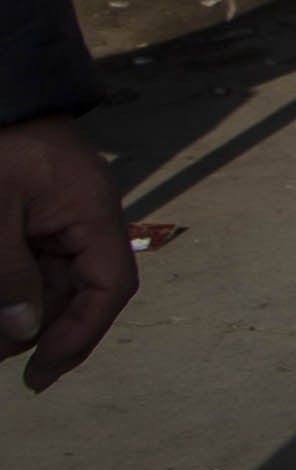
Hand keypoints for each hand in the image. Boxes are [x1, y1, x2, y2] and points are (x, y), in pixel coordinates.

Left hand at [0, 115, 136, 392]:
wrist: (0, 96)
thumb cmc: (0, 144)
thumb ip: (8, 272)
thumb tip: (23, 333)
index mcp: (93, 214)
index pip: (110, 287)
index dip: (80, 335)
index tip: (40, 373)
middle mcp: (86, 221)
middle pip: (77, 294)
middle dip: (37, 330)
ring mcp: (61, 220)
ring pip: (50, 284)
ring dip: (20, 311)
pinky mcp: (37, 219)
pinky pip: (31, 265)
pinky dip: (11, 287)